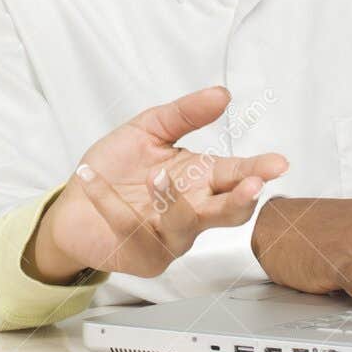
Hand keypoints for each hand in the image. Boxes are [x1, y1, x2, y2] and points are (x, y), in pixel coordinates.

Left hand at [27, 86, 288, 280]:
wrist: (74, 204)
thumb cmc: (116, 169)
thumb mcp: (148, 130)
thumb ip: (184, 114)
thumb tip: (221, 94)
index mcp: (200, 178)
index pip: (237, 174)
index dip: (258, 170)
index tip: (277, 163)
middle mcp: (194, 210)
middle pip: (229, 212)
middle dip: (241, 199)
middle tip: (250, 185)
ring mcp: (172, 238)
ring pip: (185, 225)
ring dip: (172, 199)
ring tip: (156, 176)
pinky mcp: (145, 256)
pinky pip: (134, 231)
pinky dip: (110, 203)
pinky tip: (90, 180)